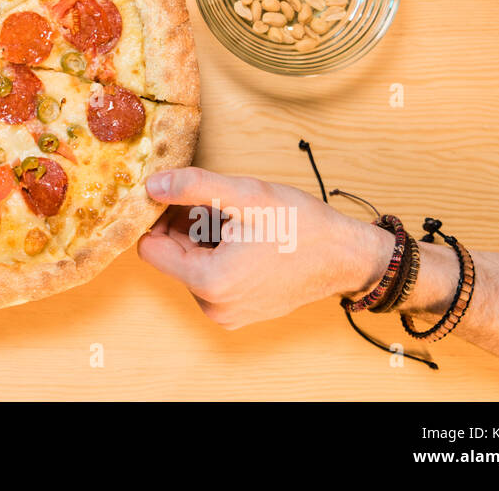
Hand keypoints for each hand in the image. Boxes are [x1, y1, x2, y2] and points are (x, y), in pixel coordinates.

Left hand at [137, 166, 393, 328]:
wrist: (348, 256)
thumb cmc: (302, 226)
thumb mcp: (245, 195)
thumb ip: (192, 187)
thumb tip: (151, 185)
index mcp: (209, 282)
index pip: (150, 247)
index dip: (159, 217)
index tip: (179, 195)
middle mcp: (213, 307)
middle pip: (172, 255)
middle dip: (186, 225)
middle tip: (219, 204)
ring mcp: (227, 313)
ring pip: (192, 263)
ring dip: (204, 236)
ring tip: (237, 219)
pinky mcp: (240, 312)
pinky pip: (212, 276)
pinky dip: (220, 252)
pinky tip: (245, 236)